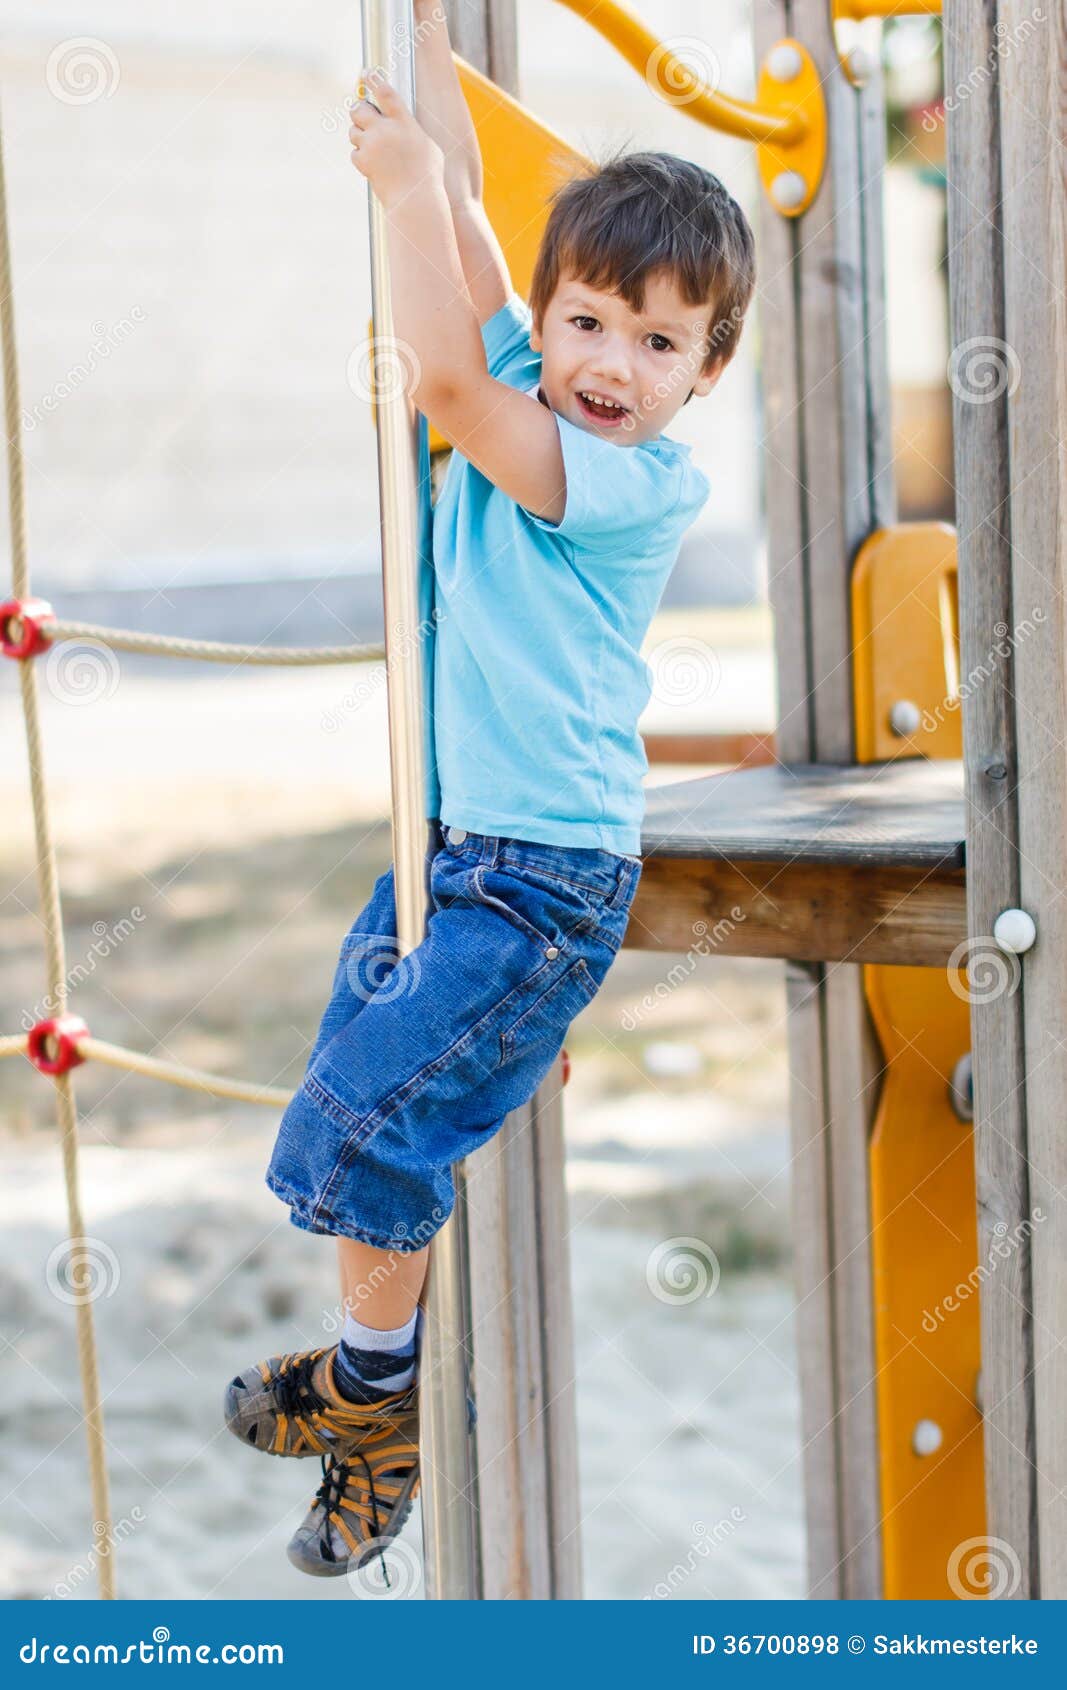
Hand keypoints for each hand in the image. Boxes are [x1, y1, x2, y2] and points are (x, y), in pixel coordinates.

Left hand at [348, 66, 444, 208]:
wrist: (415, 200)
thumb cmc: (427, 176)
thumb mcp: (428, 146)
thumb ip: (411, 130)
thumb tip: (404, 123)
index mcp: (403, 121)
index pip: (384, 91)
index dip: (373, 79)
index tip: (366, 72)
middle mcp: (385, 129)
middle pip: (359, 108)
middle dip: (358, 111)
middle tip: (363, 116)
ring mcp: (372, 144)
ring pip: (353, 131)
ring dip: (360, 136)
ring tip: (373, 148)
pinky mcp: (363, 161)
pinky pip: (354, 152)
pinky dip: (361, 157)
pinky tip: (374, 165)